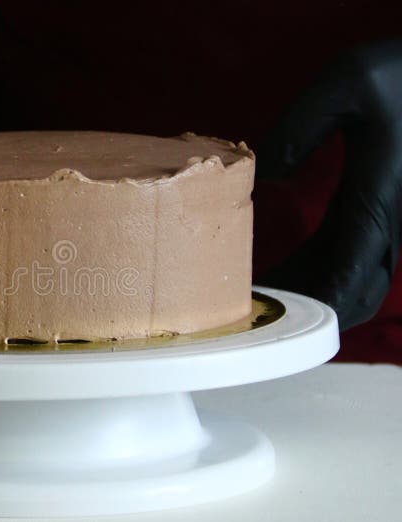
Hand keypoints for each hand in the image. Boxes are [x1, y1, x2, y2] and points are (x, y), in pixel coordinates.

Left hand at [257, 39, 401, 329]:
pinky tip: (288, 269)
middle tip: (261, 313)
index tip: (292, 322)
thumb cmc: (401, 71)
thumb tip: (268, 173)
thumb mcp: (348, 80)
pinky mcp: (382, 209)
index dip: (326, 302)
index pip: (355, 267)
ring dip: (317, 291)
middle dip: (314, 307)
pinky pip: (355, 253)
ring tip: (265, 294)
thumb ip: (303, 124)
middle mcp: (392, 216)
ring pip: (358, 275)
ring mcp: (391, 217)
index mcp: (384, 193)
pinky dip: (324, 270)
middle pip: (358, 285)